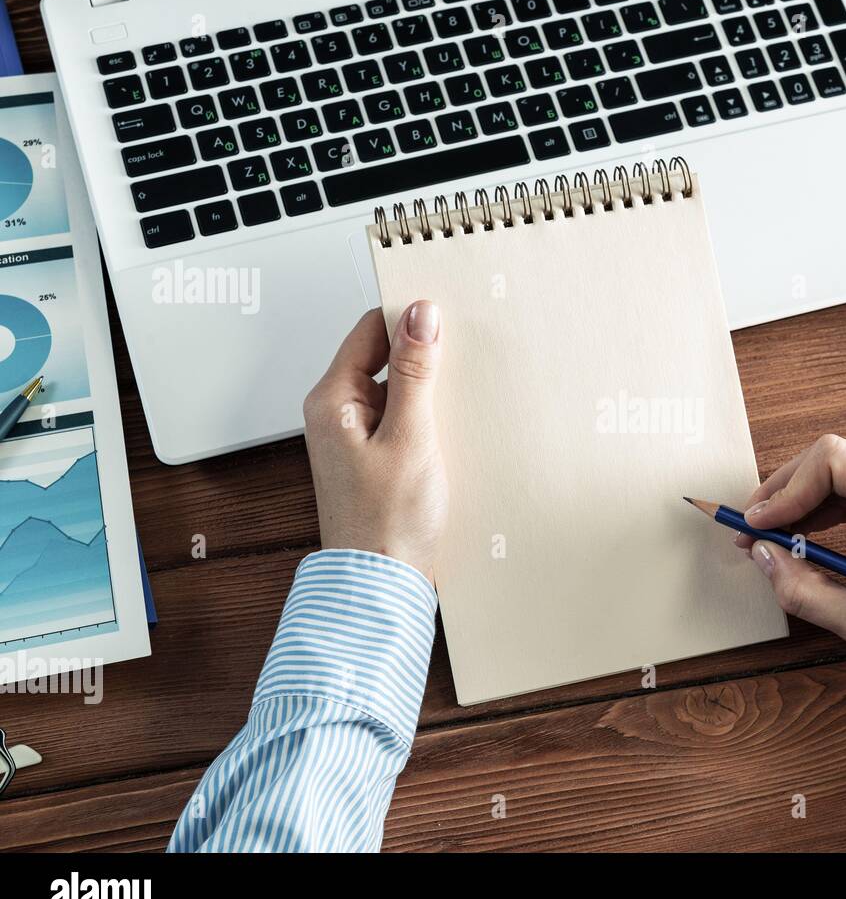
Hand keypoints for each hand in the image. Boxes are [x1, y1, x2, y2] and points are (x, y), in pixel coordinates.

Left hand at [302, 302, 446, 580]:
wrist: (381, 584)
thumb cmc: (386, 523)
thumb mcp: (410, 437)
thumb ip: (415, 372)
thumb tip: (420, 314)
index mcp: (332, 399)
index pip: (370, 330)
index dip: (408, 319)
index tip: (447, 316)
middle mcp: (336, 412)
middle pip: (382, 356)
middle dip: (423, 355)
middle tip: (461, 362)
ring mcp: (354, 436)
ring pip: (396, 388)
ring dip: (429, 390)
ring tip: (456, 406)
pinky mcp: (373, 457)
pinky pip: (401, 418)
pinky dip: (426, 418)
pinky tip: (450, 432)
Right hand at [736, 435, 845, 714]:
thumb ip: (807, 591)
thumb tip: (762, 557)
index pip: (835, 460)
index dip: (786, 489)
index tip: (755, 527)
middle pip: (837, 459)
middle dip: (786, 492)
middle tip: (750, 532)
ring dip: (803, 501)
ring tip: (768, 538)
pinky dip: (828, 511)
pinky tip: (803, 538)